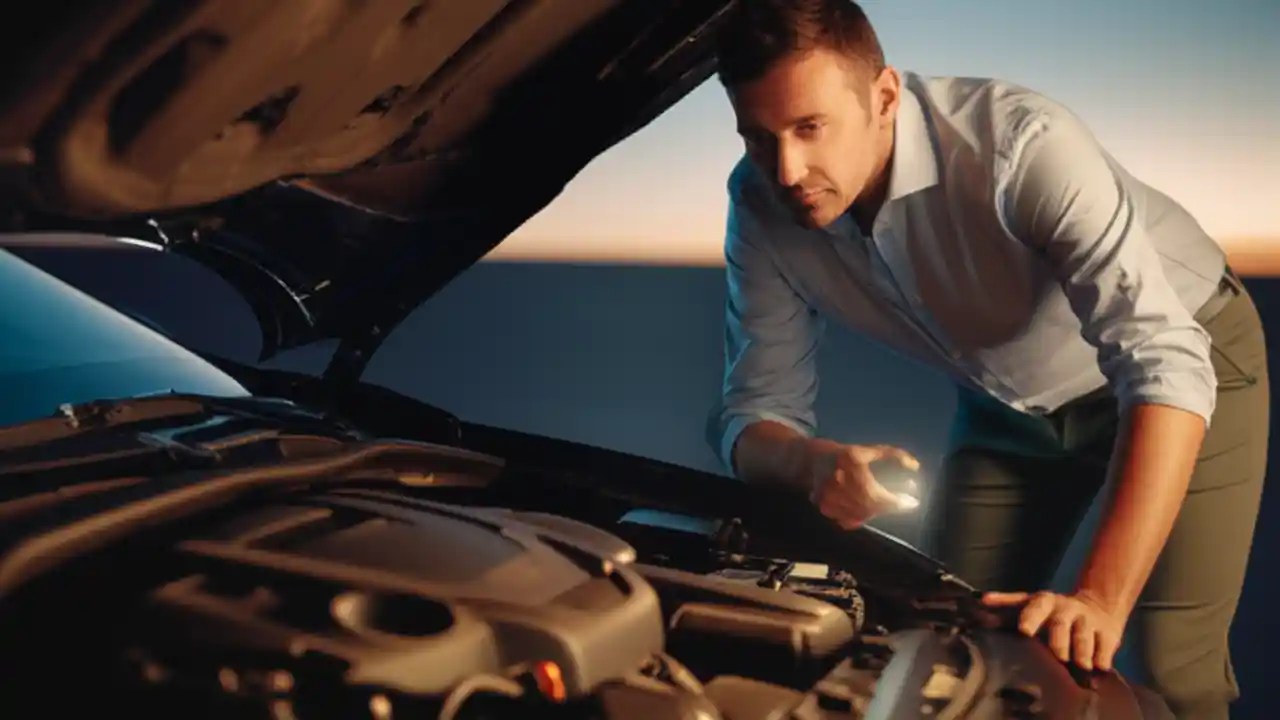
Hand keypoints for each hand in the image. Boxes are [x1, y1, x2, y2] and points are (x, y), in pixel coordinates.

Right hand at [800, 439, 919, 529]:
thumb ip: (892, 455)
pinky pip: (849, 520)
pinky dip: (861, 516)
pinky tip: (867, 507)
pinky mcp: (823, 508)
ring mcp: (829, 497)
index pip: (878, 492)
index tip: (913, 502)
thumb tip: (914, 466)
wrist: (807, 460)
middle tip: (904, 503)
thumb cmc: (841, 453)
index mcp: (851, 463)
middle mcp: (839, 482)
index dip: (898, 501)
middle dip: (891, 506)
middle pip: (871, 506)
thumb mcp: (867, 450)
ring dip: (877, 511)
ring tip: (886, 503)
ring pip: (861, 514)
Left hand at [982, 590, 1126, 671]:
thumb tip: (980, 601)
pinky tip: (1099, 668)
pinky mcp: (1109, 634)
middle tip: (1057, 657)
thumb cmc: (1052, 612)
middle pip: (1061, 624)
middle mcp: (1067, 609)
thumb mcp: (1029, 604)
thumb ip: (1006, 606)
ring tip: (1080, 665)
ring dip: (1082, 651)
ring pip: (1085, 636)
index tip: (1024, 631)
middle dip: (1059, 641)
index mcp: (1045, 602)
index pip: (1035, 607)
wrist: (1096, 605)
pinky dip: (1102, 658)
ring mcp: (1089, 621)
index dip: (1030, 618)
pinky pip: (1106, 647)